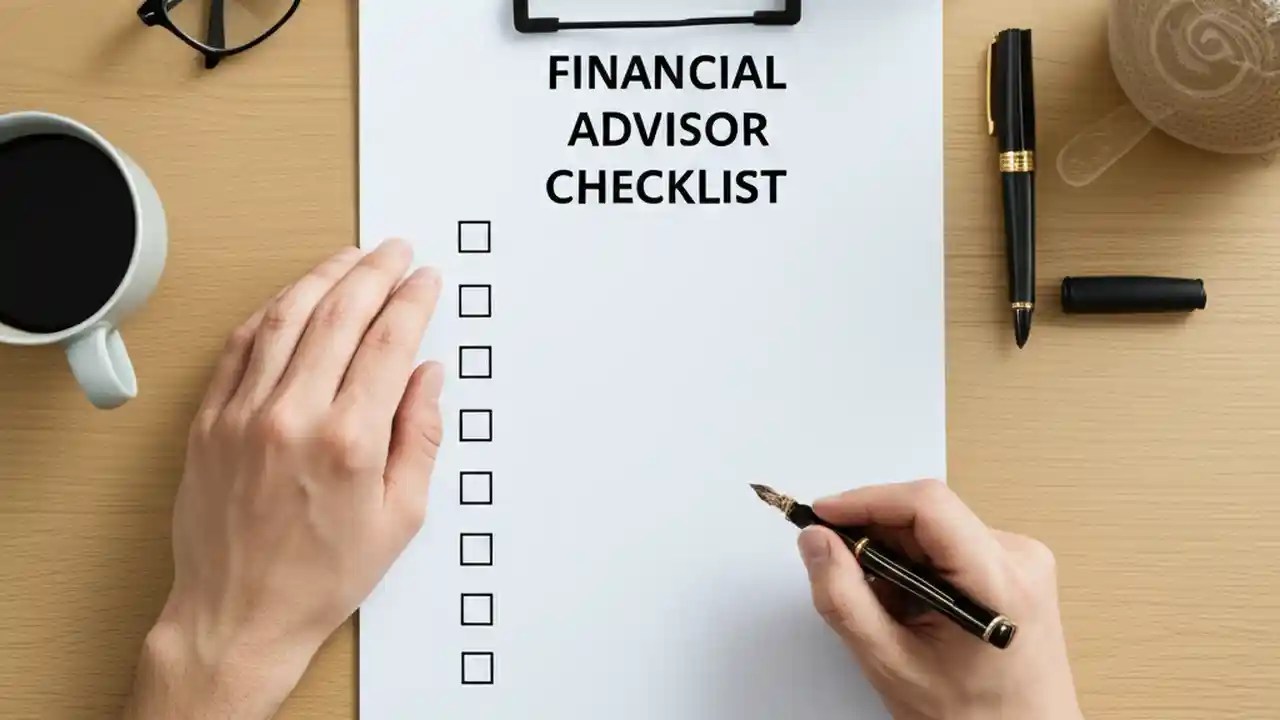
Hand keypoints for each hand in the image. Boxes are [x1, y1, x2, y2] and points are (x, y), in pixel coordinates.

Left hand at [125, 241, 442, 718]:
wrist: (238, 615)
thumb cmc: (319, 577)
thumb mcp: (400, 517)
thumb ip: (420, 437)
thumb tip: (426, 378)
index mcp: (349, 441)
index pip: (389, 342)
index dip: (413, 300)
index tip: (425, 280)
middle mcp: (293, 417)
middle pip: (340, 314)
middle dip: (374, 271)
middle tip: (395, 252)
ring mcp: (243, 414)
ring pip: (285, 316)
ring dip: (323, 277)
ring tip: (349, 258)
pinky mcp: (209, 422)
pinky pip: (239, 346)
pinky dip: (269, 311)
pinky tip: (291, 298)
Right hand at [797, 480, 1081, 719]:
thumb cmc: (976, 717)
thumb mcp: (893, 664)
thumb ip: (845, 599)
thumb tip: (816, 541)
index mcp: (999, 580)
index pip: (926, 505)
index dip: (866, 501)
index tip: (821, 516)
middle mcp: (1019, 557)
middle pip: (927, 513)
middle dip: (874, 534)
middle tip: (837, 569)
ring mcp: (1021, 559)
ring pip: (933, 528)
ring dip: (894, 553)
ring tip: (882, 606)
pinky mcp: (1014, 566)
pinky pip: (949, 543)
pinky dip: (915, 564)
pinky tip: (908, 605)